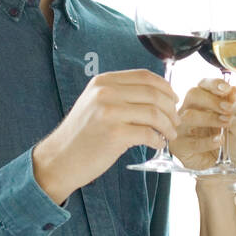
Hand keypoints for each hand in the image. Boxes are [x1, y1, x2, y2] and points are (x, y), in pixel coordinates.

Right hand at [34, 69, 179, 203]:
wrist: (60, 159)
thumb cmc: (82, 135)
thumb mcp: (96, 103)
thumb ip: (121, 94)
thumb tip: (158, 94)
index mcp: (103, 81)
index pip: (144, 76)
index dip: (165, 87)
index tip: (174, 99)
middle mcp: (105, 92)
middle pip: (154, 93)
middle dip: (171, 108)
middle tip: (176, 121)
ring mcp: (109, 112)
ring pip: (155, 113)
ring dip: (168, 126)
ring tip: (169, 135)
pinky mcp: (114, 134)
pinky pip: (148, 133)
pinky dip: (158, 140)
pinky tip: (156, 144)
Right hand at [168, 77, 235, 171]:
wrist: (214, 162)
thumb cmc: (219, 135)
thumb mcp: (227, 119)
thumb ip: (230, 104)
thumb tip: (233, 89)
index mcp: (198, 101)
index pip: (202, 85)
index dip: (213, 84)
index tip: (227, 88)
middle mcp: (186, 110)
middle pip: (193, 95)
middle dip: (212, 100)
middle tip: (229, 109)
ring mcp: (180, 128)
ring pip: (189, 116)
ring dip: (210, 118)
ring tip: (227, 123)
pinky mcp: (180, 146)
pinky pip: (192, 142)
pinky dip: (207, 141)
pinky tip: (219, 140)